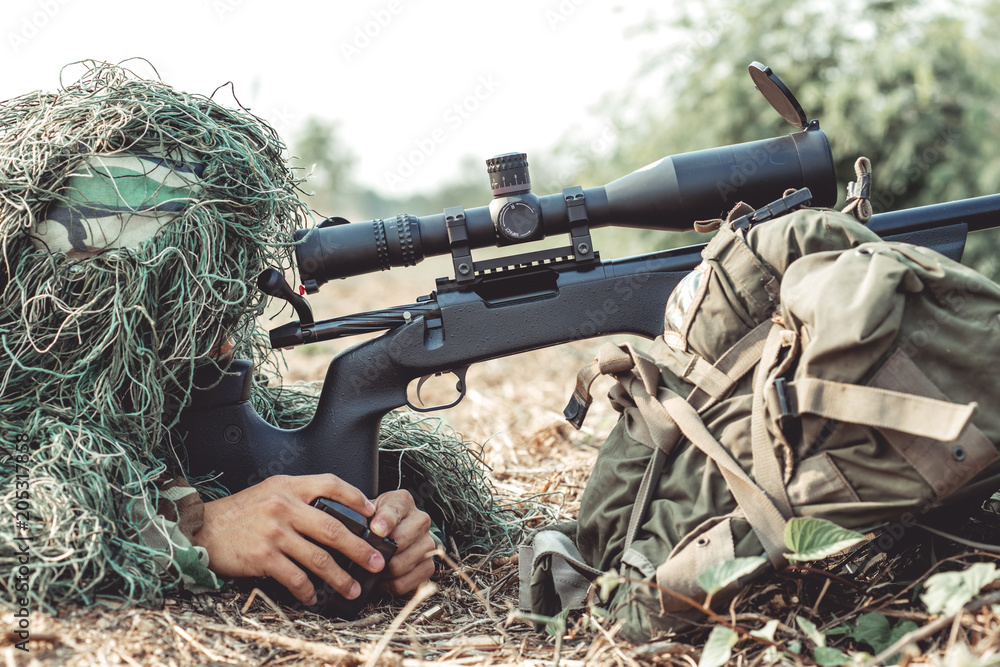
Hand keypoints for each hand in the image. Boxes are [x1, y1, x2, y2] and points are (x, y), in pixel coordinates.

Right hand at [192, 474, 386, 604]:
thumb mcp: (271, 491)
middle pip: (334, 528)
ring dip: (340, 578)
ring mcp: (274, 533)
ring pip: (319, 559)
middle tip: (376, 562)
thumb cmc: (240, 513)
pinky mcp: (263, 557)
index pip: (331, 484)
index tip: (373, 514)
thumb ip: (299, 497)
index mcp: (289, 487)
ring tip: (353, 588)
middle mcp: (284, 507)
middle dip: (360, 549)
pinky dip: (308, 591)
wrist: (203, 529)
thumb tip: (336, 514)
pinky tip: (314, 597)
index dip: (356, 497)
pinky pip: (295, 578)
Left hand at [368, 489, 436, 595]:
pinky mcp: (428, 566)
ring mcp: (428, 544)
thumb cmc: (373, 523)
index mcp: (403, 502)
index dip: (385, 522)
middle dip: (379, 552)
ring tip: (374, 565)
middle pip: (400, 542)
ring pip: (400, 565)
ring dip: (383, 571)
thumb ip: (363, 516)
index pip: (394, 511)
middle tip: (367, 555)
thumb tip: (369, 532)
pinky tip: (384, 577)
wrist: (387, 535)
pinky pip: (405, 583)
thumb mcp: (365, 511)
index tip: (376, 530)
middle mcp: (421, 520)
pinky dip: (390, 584)